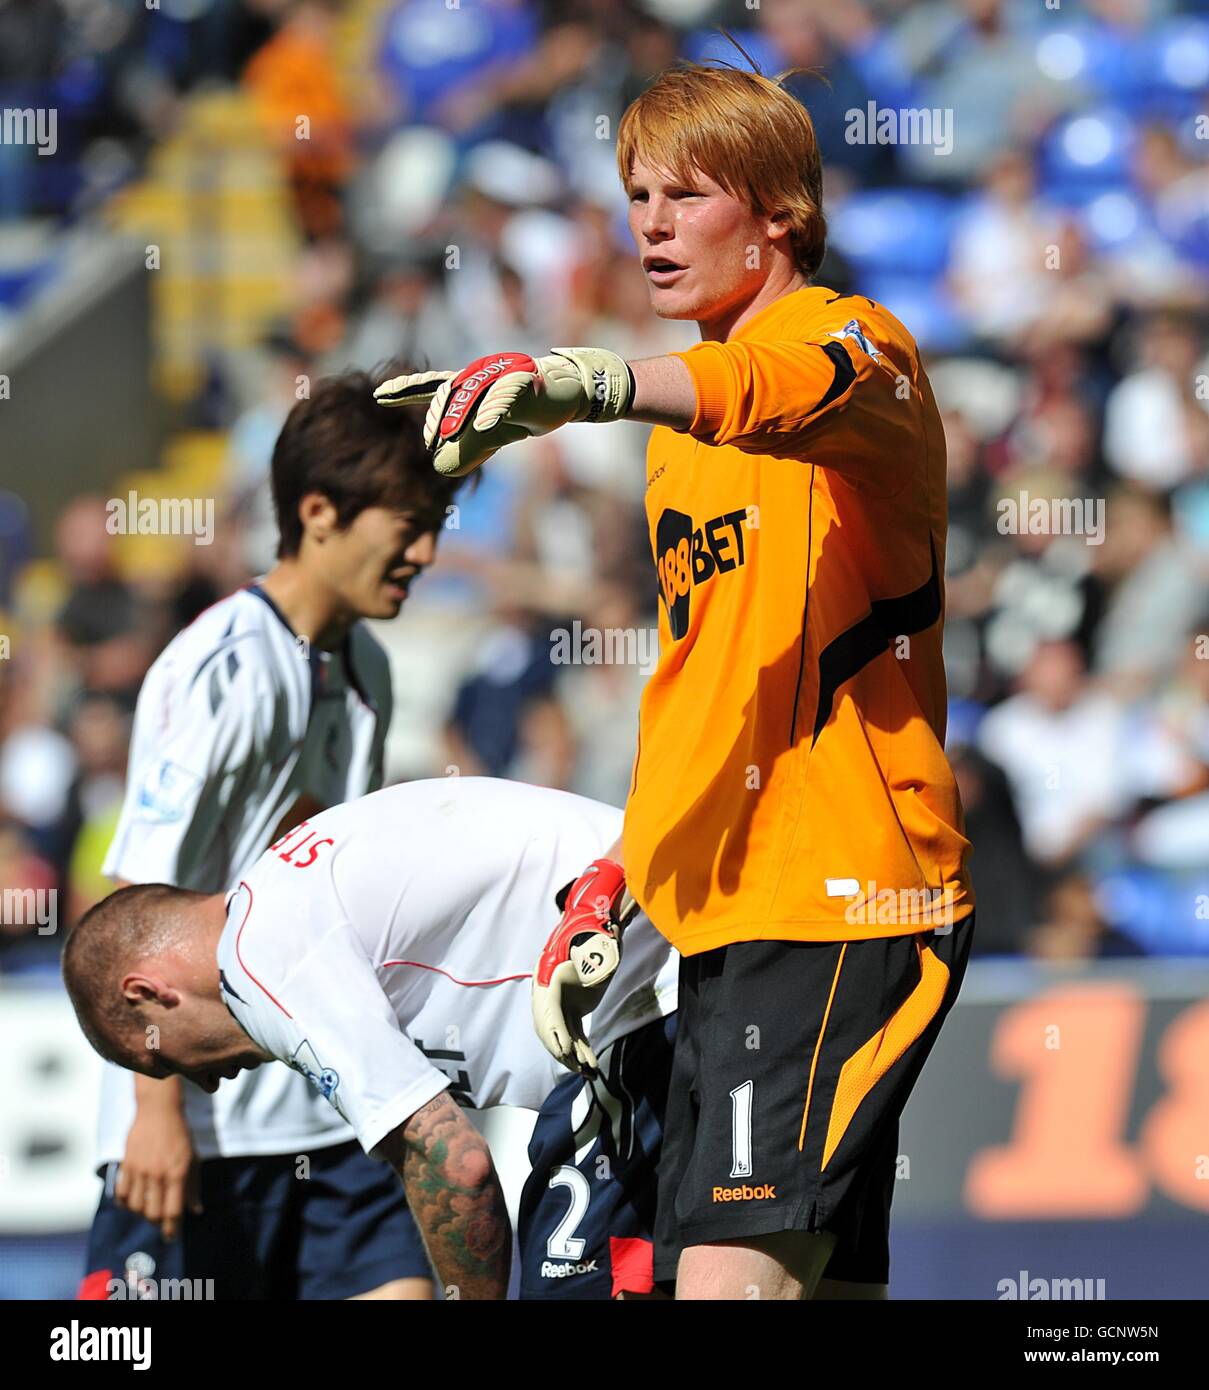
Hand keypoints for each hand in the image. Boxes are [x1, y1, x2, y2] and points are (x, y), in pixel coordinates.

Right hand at [115, 1090, 200, 1240]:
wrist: (159, 1110)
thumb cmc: (180, 1135)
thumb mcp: (193, 1158)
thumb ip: (193, 1186)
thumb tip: (196, 1210)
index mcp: (177, 1173)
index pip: (173, 1210)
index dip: (172, 1227)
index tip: (171, 1236)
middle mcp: (158, 1174)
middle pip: (152, 1213)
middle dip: (157, 1223)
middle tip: (160, 1221)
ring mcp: (140, 1170)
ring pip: (135, 1207)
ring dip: (141, 1214)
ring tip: (147, 1209)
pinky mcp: (126, 1165)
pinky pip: (121, 1193)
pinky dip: (124, 1203)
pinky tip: (131, 1202)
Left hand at [374, 347, 632, 477]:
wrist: (565, 396)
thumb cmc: (525, 412)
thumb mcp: (492, 436)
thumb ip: (467, 449)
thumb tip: (440, 468)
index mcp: (468, 388)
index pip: (430, 388)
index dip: (404, 390)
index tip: (377, 395)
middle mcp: (480, 377)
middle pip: (448, 393)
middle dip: (435, 417)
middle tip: (427, 441)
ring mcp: (501, 376)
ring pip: (473, 393)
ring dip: (457, 415)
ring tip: (442, 437)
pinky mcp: (524, 380)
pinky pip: (504, 395)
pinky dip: (492, 409)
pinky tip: (481, 425)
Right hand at [532, 858, 635, 1074]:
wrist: (593, 932)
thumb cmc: (595, 936)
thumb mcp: (597, 944)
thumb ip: (599, 952)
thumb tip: (605, 956)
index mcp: (550, 977)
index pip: (549, 1010)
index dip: (555, 1031)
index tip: (565, 1049)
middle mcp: (549, 991)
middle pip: (549, 1028)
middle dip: (562, 1051)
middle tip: (576, 1067)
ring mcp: (559, 1002)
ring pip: (560, 1035)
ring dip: (573, 1056)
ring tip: (587, 1073)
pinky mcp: (571, 1010)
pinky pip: (572, 1034)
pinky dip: (580, 1050)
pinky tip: (590, 1066)